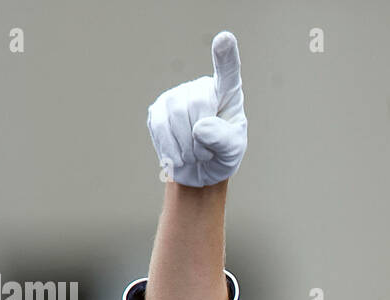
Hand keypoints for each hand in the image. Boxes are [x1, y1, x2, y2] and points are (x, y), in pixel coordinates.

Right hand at [147, 31, 246, 187]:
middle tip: (207, 153)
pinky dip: (171, 149)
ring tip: (195, 155)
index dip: (225, 56)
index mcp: (226, 92)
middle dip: (202, 137)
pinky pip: (160, 127)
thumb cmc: (221, 155)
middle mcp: (200, 87)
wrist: (198, 171)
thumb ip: (224, 139)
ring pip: (176, 115)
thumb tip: (201, 128)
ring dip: (187, 147)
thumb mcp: (232, 151)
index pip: (227, 71)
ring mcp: (176, 96)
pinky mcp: (157, 111)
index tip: (225, 39)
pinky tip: (179, 156)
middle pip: (197, 103)